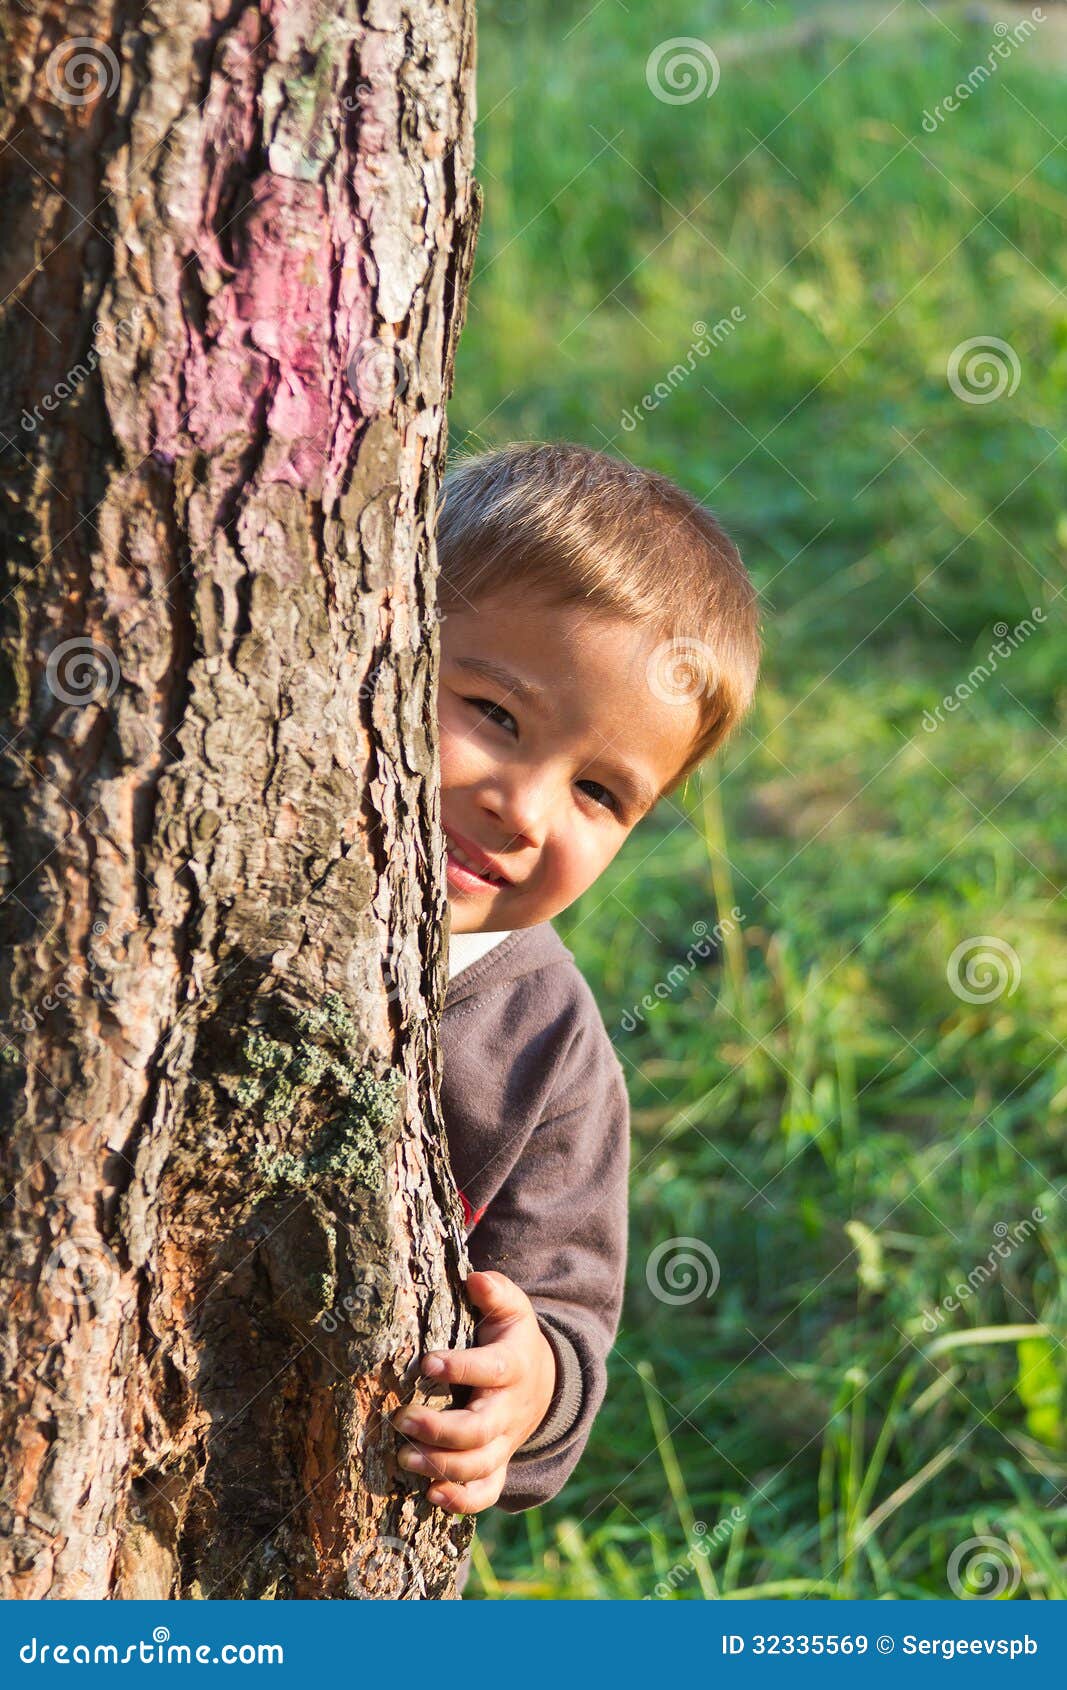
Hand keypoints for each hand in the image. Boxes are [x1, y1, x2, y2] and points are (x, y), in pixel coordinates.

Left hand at [391, 1269, 556, 1514]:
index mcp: (512, 1366)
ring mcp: (504, 1442)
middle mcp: (509, 1410)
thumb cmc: (512, 1338)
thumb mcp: (512, 1309)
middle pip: (480, 1429)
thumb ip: (496, 1292)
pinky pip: (485, 1493)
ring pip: (479, 1465)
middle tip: (402, 1419)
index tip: (427, 1361)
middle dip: (441, 1429)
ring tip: (404, 1457)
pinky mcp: (497, 1465)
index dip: (461, 1368)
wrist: (542, 1381)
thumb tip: (475, 1278)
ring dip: (441, 1466)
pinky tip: (431, 1495)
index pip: (491, 1370)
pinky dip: (461, 1501)